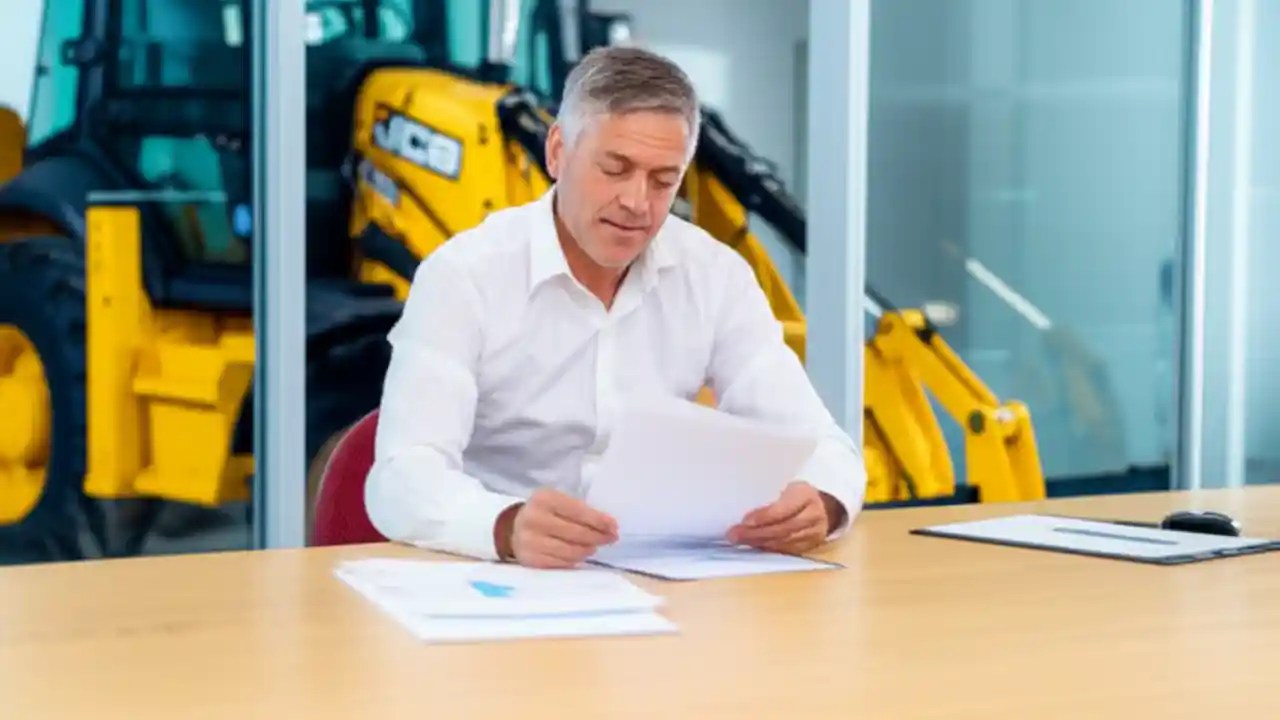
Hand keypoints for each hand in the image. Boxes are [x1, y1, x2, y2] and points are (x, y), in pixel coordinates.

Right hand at [495, 488, 618, 567]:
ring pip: (570, 551)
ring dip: (587, 550)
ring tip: (594, 547)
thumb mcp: (557, 502)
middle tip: (610, 538)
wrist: (511, 527)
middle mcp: (534, 519)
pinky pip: (560, 563)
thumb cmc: (543, 512)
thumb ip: (579, 510)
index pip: (578, 511)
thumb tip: (608, 526)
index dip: (599, 520)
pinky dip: (574, 560)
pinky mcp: (530, 559)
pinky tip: (580, 555)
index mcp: (544, 499)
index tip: (614, 526)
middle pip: (576, 533)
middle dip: (598, 537)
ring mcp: (530, 541)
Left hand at [726, 482, 843, 553]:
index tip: (744, 521)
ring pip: (784, 541)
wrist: (824, 506)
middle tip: (734, 535)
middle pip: (782, 528)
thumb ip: (772, 496)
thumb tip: (743, 510)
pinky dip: (769, 549)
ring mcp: (814, 533)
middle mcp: (813, 515)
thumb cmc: (798, 494)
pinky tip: (755, 546)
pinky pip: (788, 550)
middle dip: (756, 533)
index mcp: (806, 494)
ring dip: (759, 543)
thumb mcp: (788, 486)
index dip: (764, 516)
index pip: (783, 508)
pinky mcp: (811, 545)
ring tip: (740, 541)